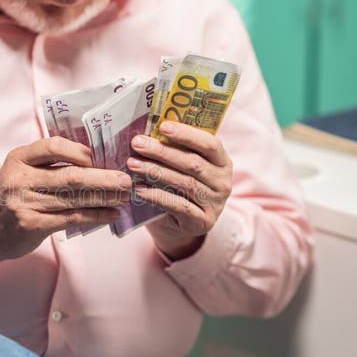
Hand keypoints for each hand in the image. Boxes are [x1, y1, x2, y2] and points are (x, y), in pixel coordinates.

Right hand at [0, 137, 131, 273]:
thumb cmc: (14, 195)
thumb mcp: (22, 170)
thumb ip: (49, 162)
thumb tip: (96, 157)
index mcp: (19, 158)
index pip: (53, 147)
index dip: (81, 151)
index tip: (104, 156)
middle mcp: (19, 179)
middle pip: (70, 176)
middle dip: (103, 178)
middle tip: (126, 179)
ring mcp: (24, 203)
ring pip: (73, 199)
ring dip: (104, 197)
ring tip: (124, 196)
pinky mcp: (31, 225)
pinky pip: (70, 219)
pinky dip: (95, 216)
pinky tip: (111, 214)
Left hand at [126, 121, 231, 260]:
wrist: (181, 229)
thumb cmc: (178, 190)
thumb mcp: (182, 169)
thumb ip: (174, 151)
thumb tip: (148, 131)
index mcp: (222, 162)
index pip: (209, 144)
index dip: (187, 134)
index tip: (162, 127)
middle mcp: (223, 182)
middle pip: (192, 163)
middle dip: (162, 151)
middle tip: (137, 144)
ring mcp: (215, 204)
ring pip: (184, 183)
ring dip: (155, 171)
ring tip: (133, 164)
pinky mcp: (202, 221)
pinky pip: (178, 205)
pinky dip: (156, 196)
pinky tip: (139, 189)